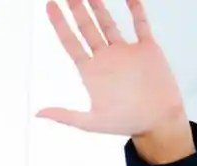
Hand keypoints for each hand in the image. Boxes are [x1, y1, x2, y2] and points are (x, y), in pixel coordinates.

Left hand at [39, 0, 185, 137]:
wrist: (157, 121)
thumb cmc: (126, 123)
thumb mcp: (90, 122)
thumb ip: (65, 116)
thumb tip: (38, 113)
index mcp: (90, 72)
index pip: (70, 42)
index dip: (59, 24)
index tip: (50, 7)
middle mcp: (105, 58)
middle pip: (86, 28)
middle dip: (76, 10)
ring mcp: (125, 52)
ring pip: (108, 23)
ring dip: (99, 7)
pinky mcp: (147, 49)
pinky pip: (140, 25)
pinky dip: (135, 10)